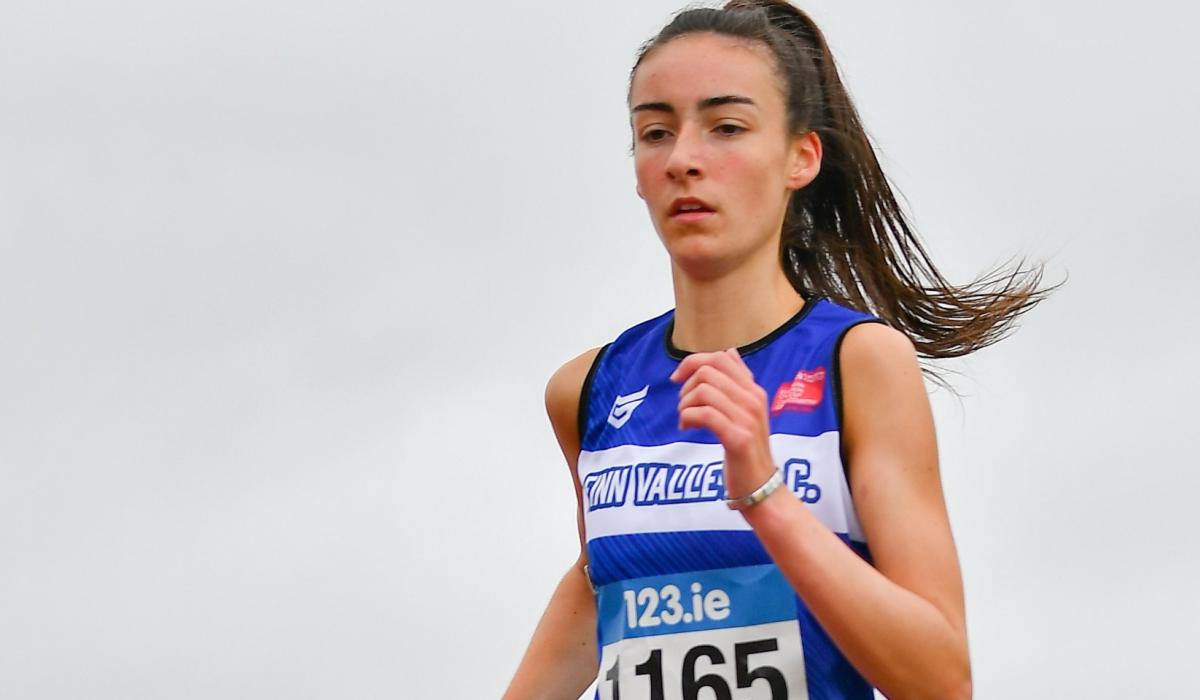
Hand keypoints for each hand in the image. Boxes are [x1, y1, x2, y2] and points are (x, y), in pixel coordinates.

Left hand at [670, 348, 776, 500]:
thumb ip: (738, 382)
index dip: (693, 362)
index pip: (721, 357)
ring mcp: (748, 418)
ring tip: (685, 420)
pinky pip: (705, 414)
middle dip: (686, 385)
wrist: (762, 487)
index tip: (678, 379)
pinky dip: (688, 418)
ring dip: (685, 404)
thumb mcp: (746, 410)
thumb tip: (729, 352)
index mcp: (754, 390)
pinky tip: (686, 428)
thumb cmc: (747, 450)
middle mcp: (753, 399)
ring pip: (704, 391)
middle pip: (708, 371)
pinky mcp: (738, 438)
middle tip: (683, 406)